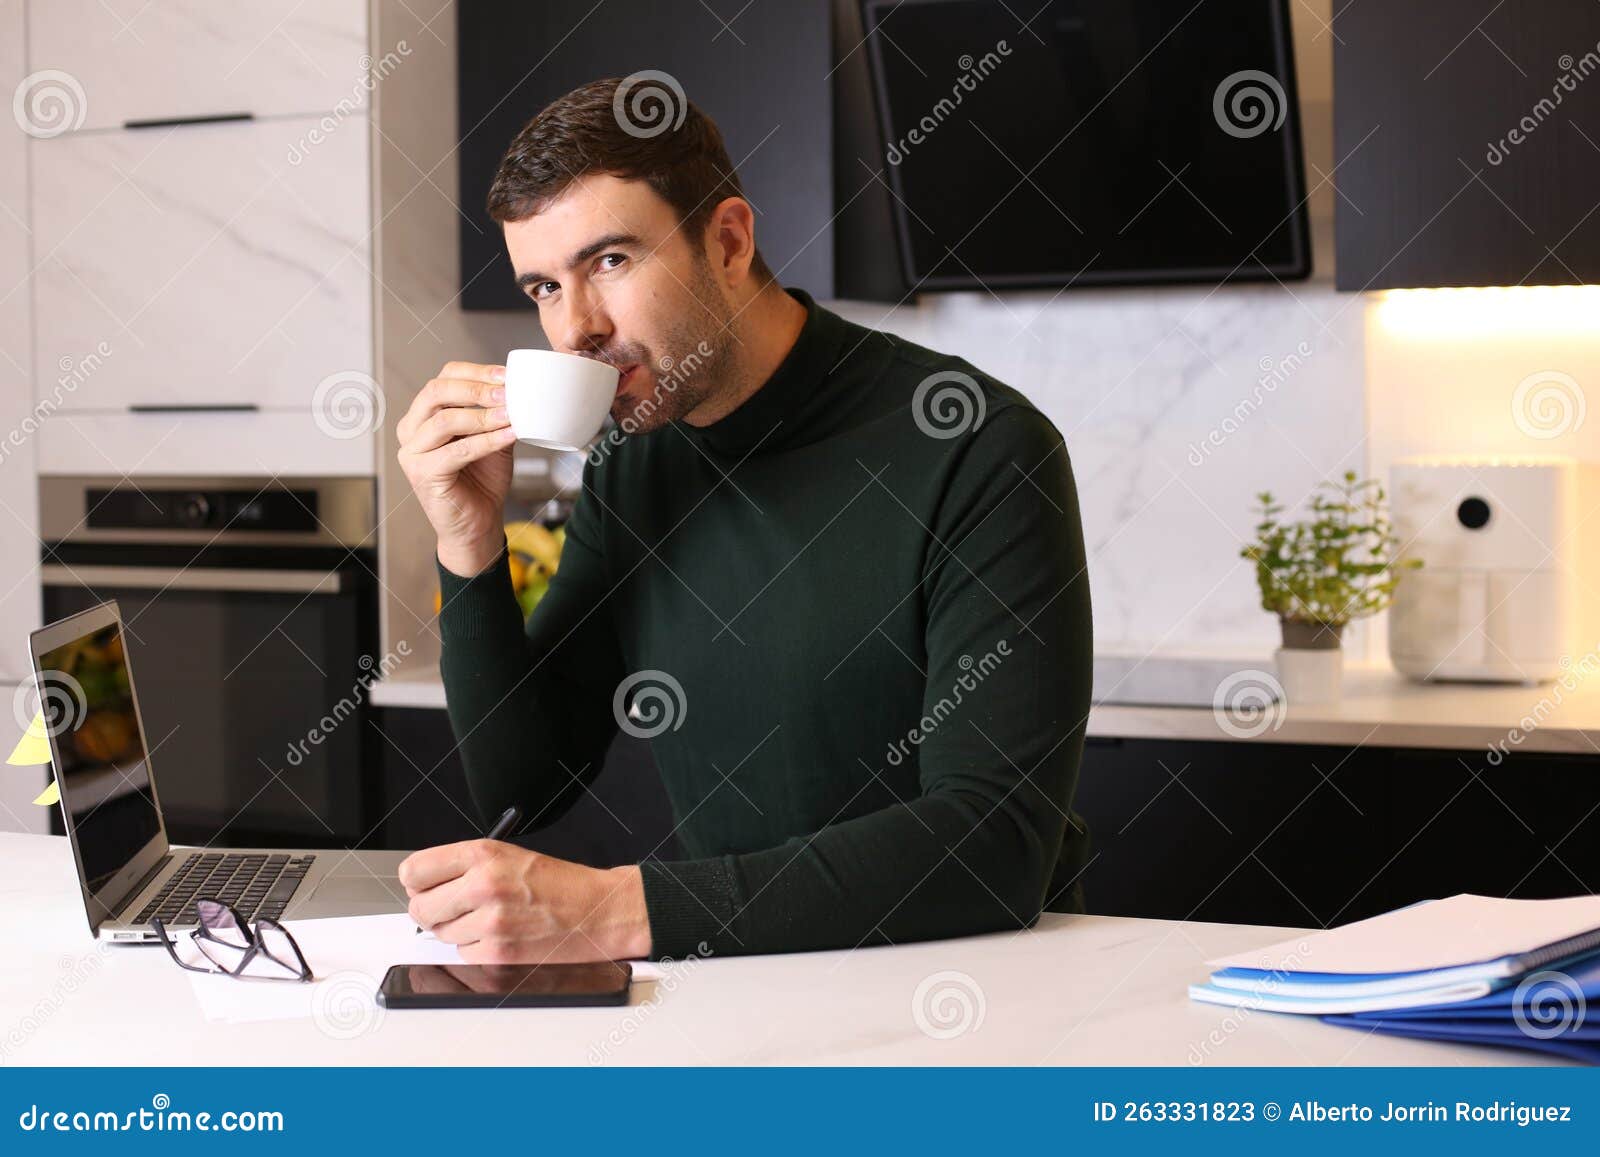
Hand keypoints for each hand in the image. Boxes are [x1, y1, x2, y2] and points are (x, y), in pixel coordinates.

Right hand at [395, 360, 518, 577]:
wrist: (478, 524)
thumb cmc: (482, 481)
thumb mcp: (493, 438)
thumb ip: (497, 414)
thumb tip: (520, 388)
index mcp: (425, 414)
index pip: (444, 377)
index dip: (475, 372)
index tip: (507, 375)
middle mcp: (411, 429)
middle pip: (436, 392)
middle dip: (476, 389)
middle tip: (508, 393)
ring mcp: (412, 452)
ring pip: (444, 421)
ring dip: (482, 416)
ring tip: (511, 415)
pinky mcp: (422, 474)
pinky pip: (456, 451)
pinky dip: (486, 441)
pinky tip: (509, 435)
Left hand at [398, 838, 651, 963]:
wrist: (598, 910)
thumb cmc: (558, 883)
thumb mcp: (508, 855)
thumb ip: (464, 866)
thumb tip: (422, 885)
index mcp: (484, 854)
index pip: (414, 871)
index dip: (417, 882)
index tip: (424, 887)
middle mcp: (483, 885)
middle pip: (419, 908)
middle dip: (433, 911)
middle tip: (453, 909)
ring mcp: (490, 921)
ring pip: (441, 934)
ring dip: (459, 931)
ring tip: (491, 919)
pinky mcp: (498, 952)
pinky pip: (464, 954)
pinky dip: (478, 949)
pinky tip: (502, 935)